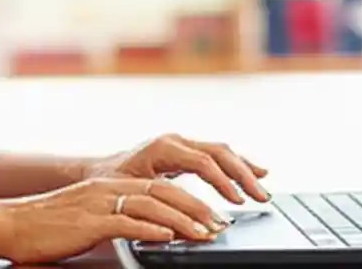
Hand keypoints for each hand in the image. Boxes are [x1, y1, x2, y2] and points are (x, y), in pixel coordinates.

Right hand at [2, 176, 230, 263]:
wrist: (14, 224)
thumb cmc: (50, 226)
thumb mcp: (90, 216)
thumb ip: (120, 218)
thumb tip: (155, 230)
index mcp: (111, 185)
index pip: (160, 188)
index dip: (191, 200)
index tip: (212, 216)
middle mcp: (109, 188)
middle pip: (163, 192)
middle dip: (197, 208)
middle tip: (220, 224)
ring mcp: (99, 203)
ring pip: (151, 204)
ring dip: (183, 219)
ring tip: (204, 232)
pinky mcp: (89, 221)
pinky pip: (125, 222)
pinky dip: (150, 228)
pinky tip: (168, 236)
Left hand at [85, 133, 270, 204]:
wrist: (99, 171)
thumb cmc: (111, 183)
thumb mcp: (134, 194)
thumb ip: (162, 203)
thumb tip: (191, 220)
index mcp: (163, 147)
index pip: (203, 162)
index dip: (223, 181)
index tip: (238, 201)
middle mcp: (174, 140)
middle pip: (219, 152)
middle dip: (243, 174)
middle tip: (261, 196)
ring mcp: (181, 143)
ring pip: (221, 151)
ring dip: (244, 169)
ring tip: (262, 188)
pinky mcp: (184, 151)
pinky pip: (216, 155)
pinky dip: (236, 164)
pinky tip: (254, 172)